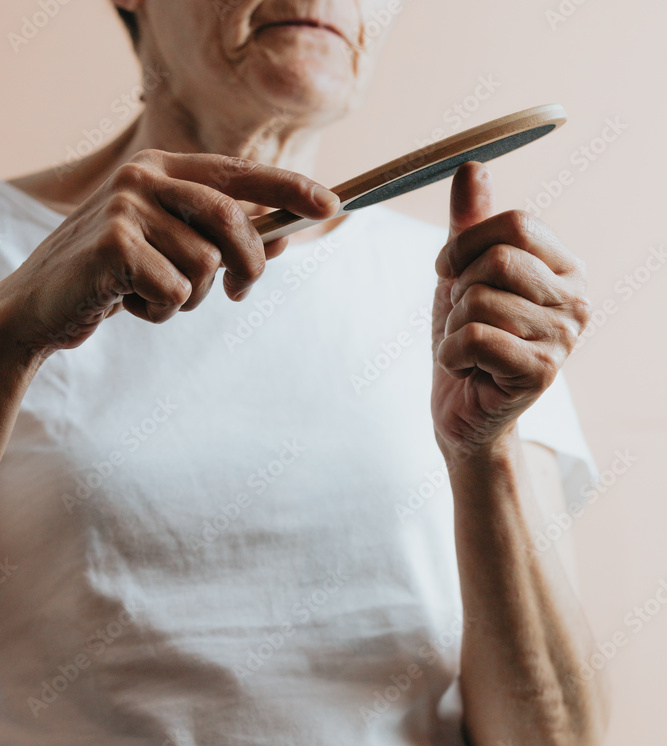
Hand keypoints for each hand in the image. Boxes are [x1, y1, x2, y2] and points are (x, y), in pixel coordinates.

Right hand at [1, 151, 339, 355]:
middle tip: (241, 292)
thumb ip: (219, 239)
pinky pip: (176, 292)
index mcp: (165, 169)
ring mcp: (127, 206)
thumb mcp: (170, 249)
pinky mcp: (114, 244)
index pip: (239, 173)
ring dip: (191, 298)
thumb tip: (285, 241)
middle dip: (250, 265)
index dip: (289, 188)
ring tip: (153, 295)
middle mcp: (146, 176)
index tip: (331, 206)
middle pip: (233, 222)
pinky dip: (162, 312)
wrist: (44, 302)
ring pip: (205, 267)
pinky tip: (128, 304)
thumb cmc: (116, 275)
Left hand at [431, 161, 591, 462]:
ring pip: (479, 301)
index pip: (516, 224)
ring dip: (452, 327)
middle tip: (461, 319)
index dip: (465, 244)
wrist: (463, 409)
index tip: (448, 272)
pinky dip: (452, 353)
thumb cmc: (467, 339)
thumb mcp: (462, 274)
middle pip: (498, 260)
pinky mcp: (542, 371)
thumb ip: (469, 224)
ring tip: (467, 348)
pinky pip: (475, 338)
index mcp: (565, 267)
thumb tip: (471, 166)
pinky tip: (466, 369)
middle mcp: (577, 299)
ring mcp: (564, 338)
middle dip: (458, 290)